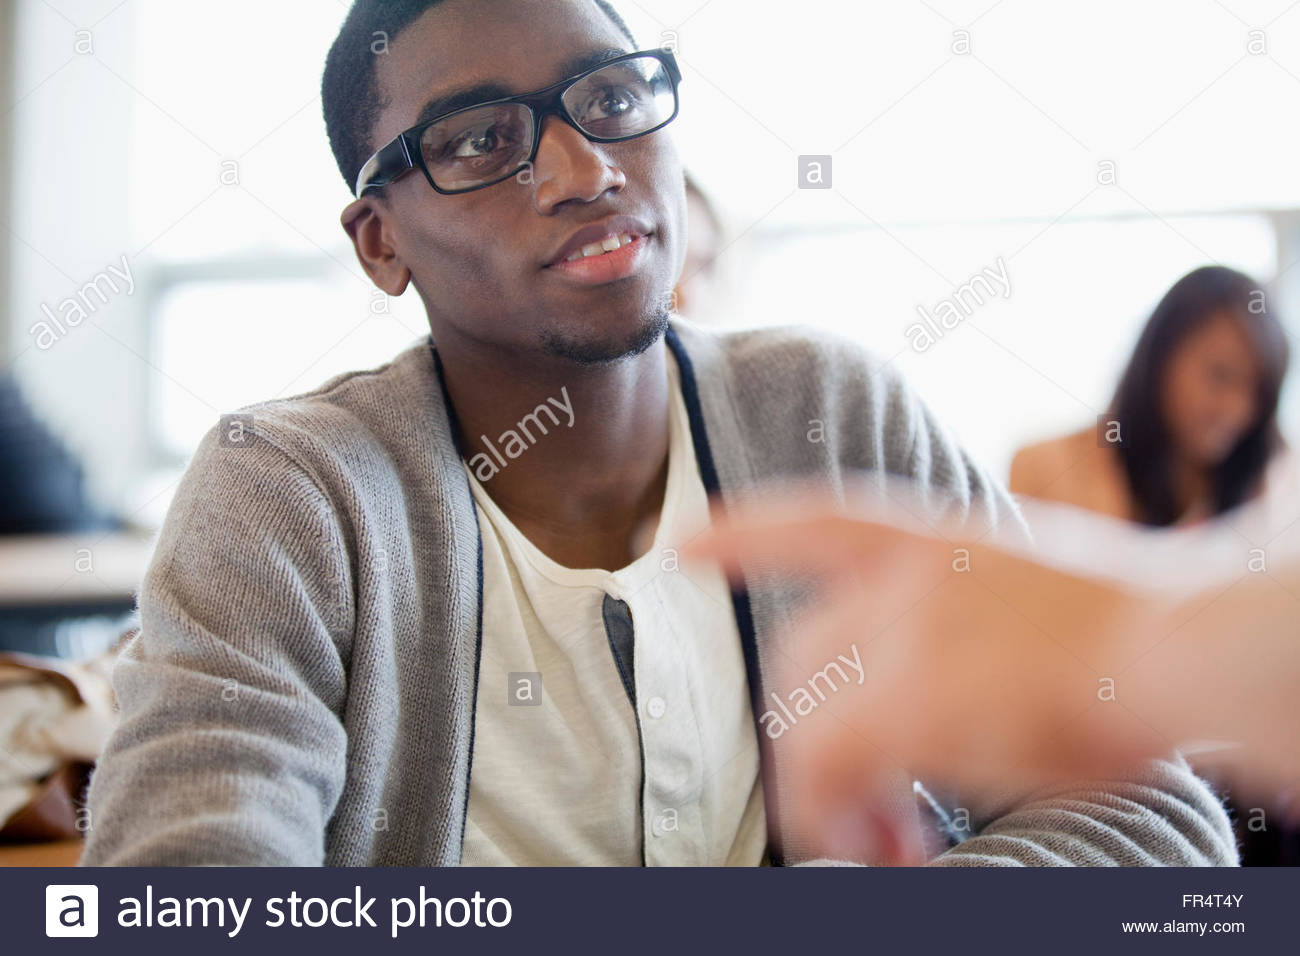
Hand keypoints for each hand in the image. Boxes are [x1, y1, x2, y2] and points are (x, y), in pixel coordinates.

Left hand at [685, 491, 1185, 861]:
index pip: (820, 520)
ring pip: (806, 718)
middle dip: (812, 735)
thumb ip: (963, 629)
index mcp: (941, 541)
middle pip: (802, 655)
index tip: (684, 543)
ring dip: (831, 797)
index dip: (749, 534)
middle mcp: (905, 580)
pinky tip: (882, 854)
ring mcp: (901, 633)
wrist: (1190, 644)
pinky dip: (833, 818)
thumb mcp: (1036, 599)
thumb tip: (928, 710)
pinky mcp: (905, 699)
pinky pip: (824, 766)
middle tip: (867, 815)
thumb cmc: (1146, 633)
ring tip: (886, 851)